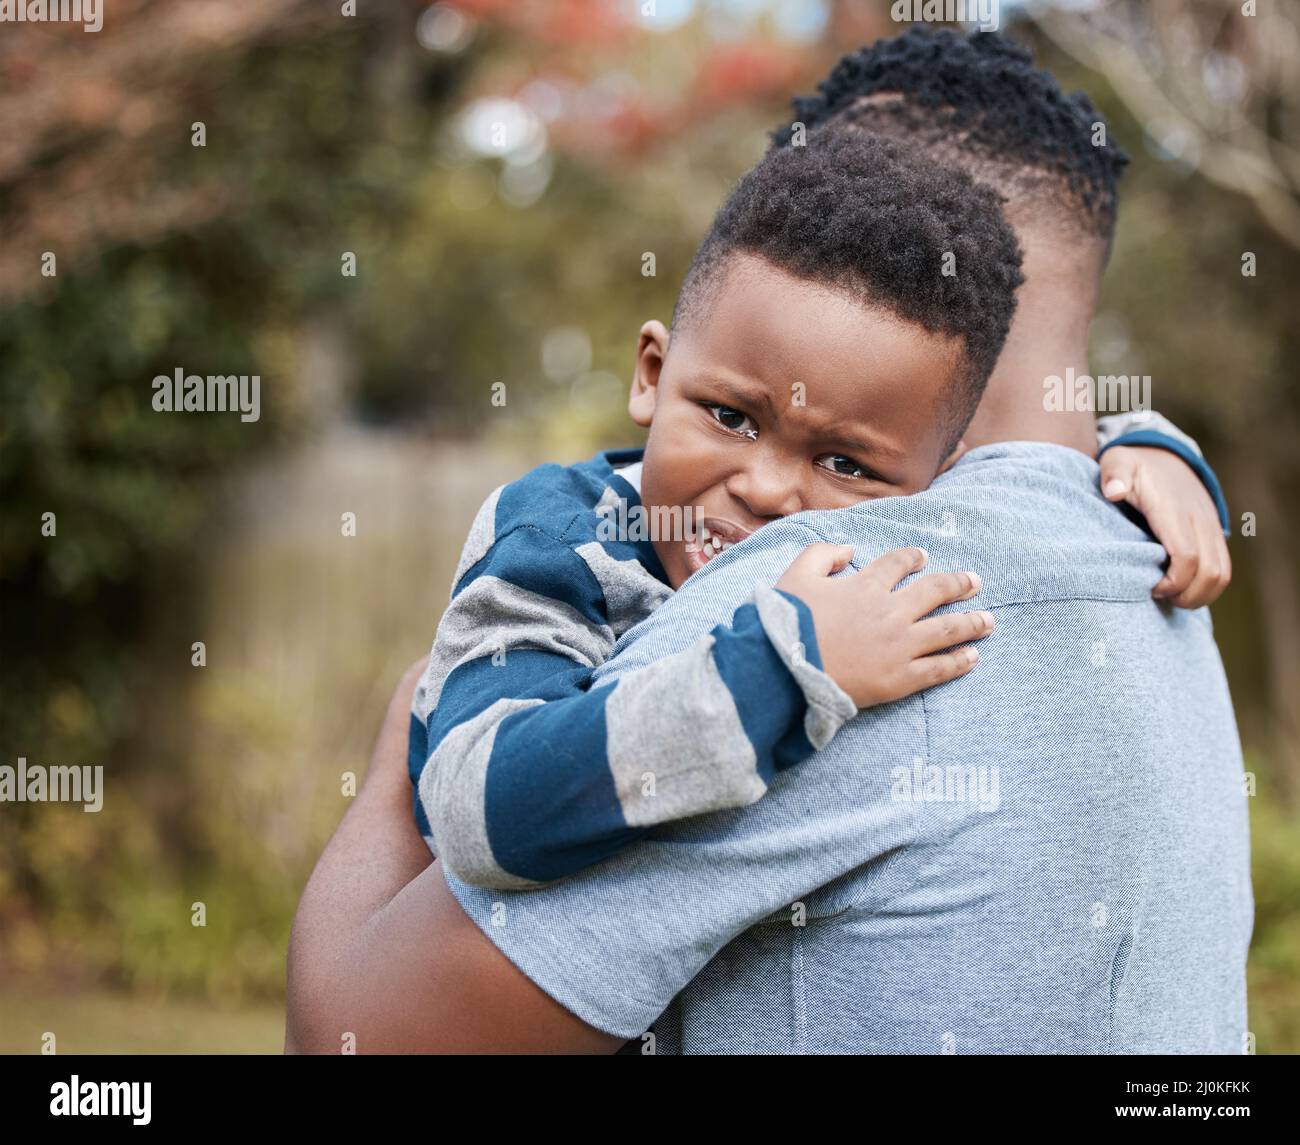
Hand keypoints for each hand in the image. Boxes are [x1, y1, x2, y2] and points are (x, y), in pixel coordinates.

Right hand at [776, 544, 990, 708]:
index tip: (924, 557)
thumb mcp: (795, 575)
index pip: (899, 563)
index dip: (913, 557)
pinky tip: (974, 656)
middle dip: (959, 584)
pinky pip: (939, 668)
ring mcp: (900, 647)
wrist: (785, 669)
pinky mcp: (900, 679)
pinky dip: (959, 661)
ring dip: (972, 622)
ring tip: (989, 620)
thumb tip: (850, 549)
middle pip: (936, 592)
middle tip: (975, 582)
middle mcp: (891, 612)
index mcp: (866, 586)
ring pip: (948, 629)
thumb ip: (822, 553)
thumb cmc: (786, 623)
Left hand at [1099, 445, 1230, 607]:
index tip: (1150, 587)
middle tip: (1158, 597)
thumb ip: (1114, 475)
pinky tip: (1180, 588)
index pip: (1187, 556)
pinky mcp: (1215, 535)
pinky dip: (1207, 587)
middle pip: (1210, 573)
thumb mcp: (1117, 462)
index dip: (1173, 582)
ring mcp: (1211, 529)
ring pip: (1221, 575)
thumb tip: (1114, 492)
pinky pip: (1223, 568)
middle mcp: (1199, 521)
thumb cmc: (1135, 467)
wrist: (1164, 457)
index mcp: (1174, 510)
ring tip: (1170, 597)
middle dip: (1186, 595)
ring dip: (1199, 595)